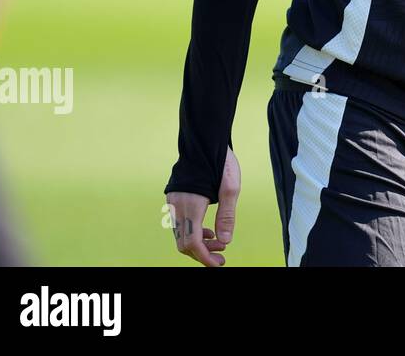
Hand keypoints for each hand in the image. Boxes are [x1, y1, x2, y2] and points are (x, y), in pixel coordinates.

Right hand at [167, 146, 240, 266]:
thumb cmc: (221, 161)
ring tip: (218, 243)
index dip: (204, 257)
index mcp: (192, 205)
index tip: (218, 264)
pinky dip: (193, 232)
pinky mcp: (174, 199)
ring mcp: (173, 203)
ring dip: (198, 243)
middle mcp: (178, 206)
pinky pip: (180, 224)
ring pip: (181, 235)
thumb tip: (225, 241)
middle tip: (221, 256)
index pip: (192, 242)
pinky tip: (209, 231)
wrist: (205, 141)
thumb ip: (227, 215)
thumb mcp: (231, 188)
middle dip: (202, 253)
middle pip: (184, 243)